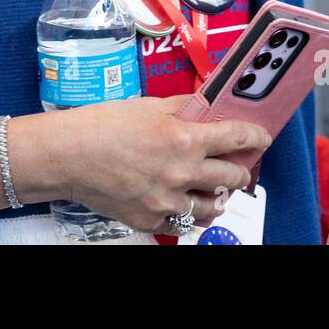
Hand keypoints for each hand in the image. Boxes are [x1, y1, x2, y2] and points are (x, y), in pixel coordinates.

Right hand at [50, 93, 270, 233]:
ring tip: (214, 189)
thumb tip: (204, 105)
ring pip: (213, 207)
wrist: (67, 156)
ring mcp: (167, 201)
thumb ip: (182, 108)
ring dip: (219, 196)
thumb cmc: (101, 126)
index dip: (256, 137)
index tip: (261, 138)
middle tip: (236, 164)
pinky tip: (183, 203)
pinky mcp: (151, 220)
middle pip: (233, 177)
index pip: (237, 139)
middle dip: (239, 169)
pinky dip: (187, 213)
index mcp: (185, 139)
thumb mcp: (148, 106)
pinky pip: (183, 223)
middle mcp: (182, 173)